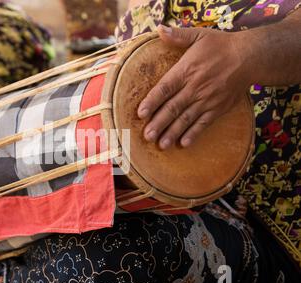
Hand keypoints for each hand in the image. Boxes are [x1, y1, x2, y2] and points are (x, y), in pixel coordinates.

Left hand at [138, 25, 252, 148]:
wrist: (250, 57)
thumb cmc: (221, 46)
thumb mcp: (199, 35)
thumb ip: (178, 36)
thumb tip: (159, 29)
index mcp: (186, 70)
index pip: (165, 88)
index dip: (152, 101)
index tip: (140, 113)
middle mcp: (195, 87)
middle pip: (173, 108)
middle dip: (159, 123)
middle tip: (147, 136)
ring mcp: (207, 100)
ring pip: (186, 119)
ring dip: (173, 132)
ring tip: (161, 145)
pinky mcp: (218, 108)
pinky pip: (204, 123)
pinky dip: (194, 134)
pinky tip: (184, 144)